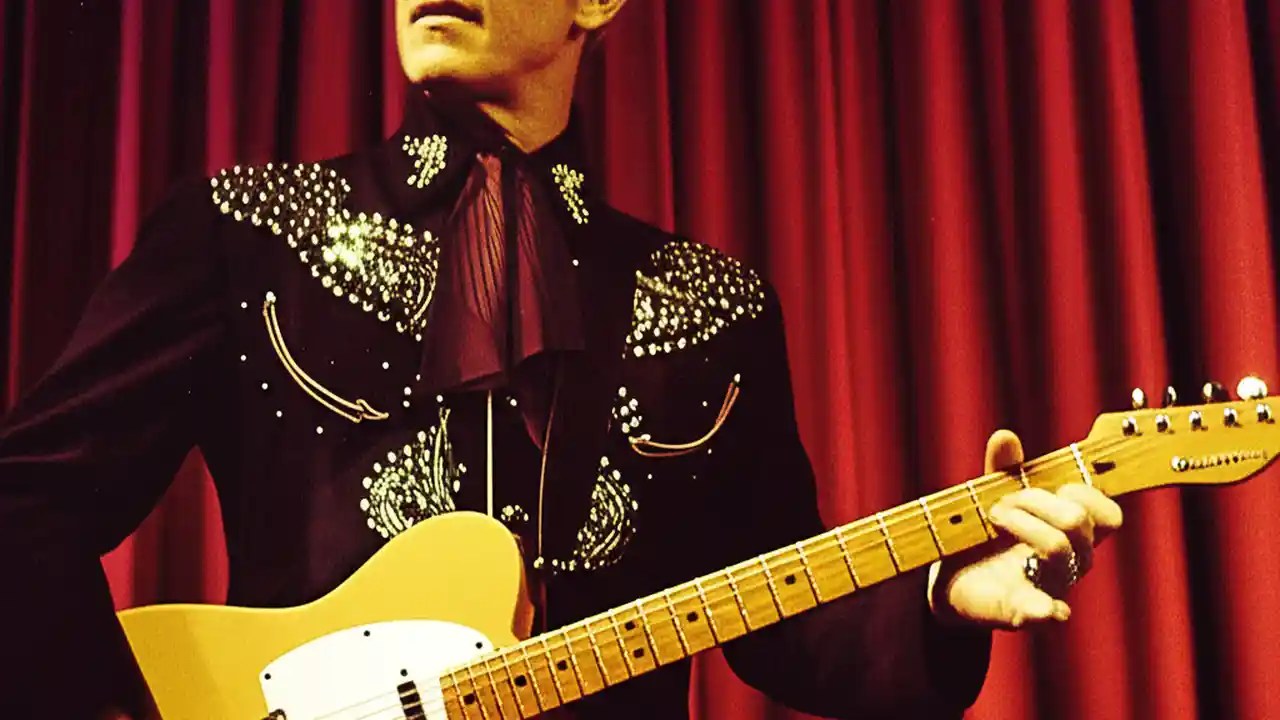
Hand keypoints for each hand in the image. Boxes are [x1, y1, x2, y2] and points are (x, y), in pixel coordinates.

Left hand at [927, 429, 1123, 628]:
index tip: (1053, 486)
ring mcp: (1045, 587)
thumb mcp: (992, 496)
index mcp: (1070, 535)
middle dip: (1038, 500)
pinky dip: (1045, 610)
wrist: (951, 579)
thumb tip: (1005, 437)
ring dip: (1024, 524)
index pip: (1108, 516)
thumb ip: (1002, 469)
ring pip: (1060, 551)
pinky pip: (1039, 613)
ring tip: (993, 518)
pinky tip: (1046, 610)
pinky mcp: (1015, 610)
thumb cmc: (986, 535)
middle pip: (1078, 524)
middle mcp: (1068, 563)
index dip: (1086, 494)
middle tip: (1001, 503)